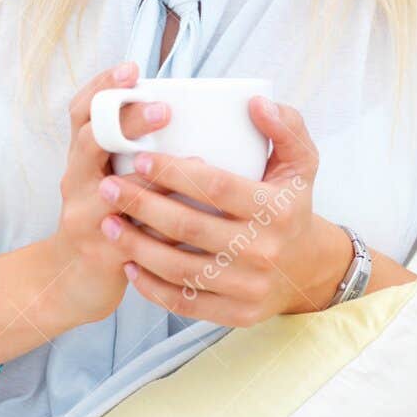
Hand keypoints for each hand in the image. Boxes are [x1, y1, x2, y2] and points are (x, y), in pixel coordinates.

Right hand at [46, 61, 172, 325]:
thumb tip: (186, 118)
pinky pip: (133, 234)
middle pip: (91, 141)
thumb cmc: (104, 221)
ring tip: (192, 161)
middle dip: (126, 121)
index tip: (132, 69)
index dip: (102, 87)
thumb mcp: (106, 180)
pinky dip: (164, 221)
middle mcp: (75, 182)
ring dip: (150, 172)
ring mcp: (84, 217)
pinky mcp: (101, 251)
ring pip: (111, 188)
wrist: (71, 282)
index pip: (81, 112)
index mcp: (81, 159)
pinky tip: (193, 213)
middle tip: (163, 109)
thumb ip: (133, 152)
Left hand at [95, 95, 351, 324]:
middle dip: (142, 205)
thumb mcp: (301, 163)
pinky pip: (184, 302)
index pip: (215, 187)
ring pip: (179, 268)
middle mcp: (263, 251)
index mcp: (277, 209)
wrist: (307, 269)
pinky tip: (129, 263)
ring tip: (109, 222)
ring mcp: (249, 287)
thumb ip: (284, 127)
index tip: (139, 158)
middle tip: (109, 186)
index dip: (173, 172)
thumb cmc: (292, 205)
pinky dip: (151, 286)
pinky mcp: (237, 314)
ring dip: (137, 246)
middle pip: (189, 227)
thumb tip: (254, 101)